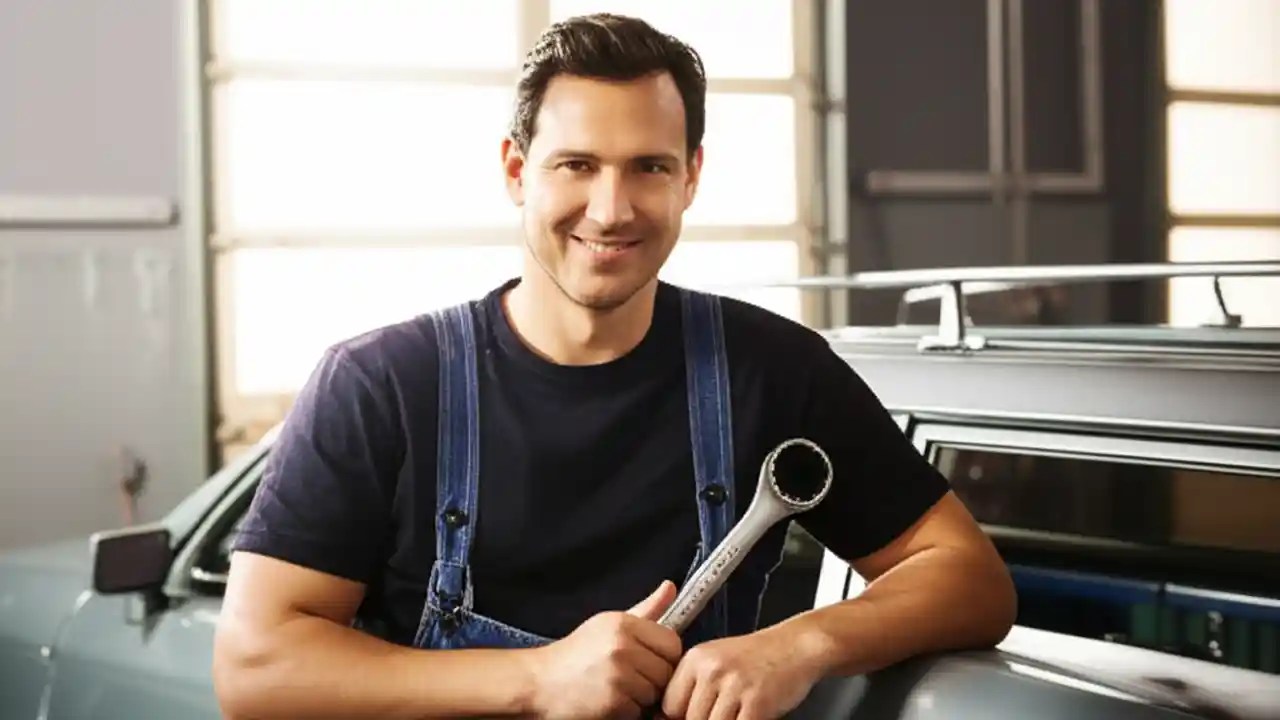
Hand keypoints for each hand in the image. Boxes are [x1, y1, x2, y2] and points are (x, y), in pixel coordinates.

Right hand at [526, 580, 683, 719]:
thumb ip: (646, 609)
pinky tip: (609, 701)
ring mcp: (618, 676)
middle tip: (630, 678)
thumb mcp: (608, 624)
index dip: (665, 656)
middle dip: (653, 679)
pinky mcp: (613, 703)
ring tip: (617, 689)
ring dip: (641, 697)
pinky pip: (639, 711)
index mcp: (624, 623)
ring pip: (655, 694)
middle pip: (667, 671)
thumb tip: (671, 586)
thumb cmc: (576, 654)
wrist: (538, 682)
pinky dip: (627, 711)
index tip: (649, 661)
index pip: (673, 643)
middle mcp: (622, 646)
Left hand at [659, 626, 826, 719]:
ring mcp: (735, 685)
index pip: (670, 705)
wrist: (797, 645)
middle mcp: (712, 670)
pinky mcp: (757, 701)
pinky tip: (751, 715)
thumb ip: (693, 686)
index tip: (696, 714)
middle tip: (726, 712)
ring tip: (738, 712)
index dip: (681, 717)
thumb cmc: (757, 658)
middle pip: (691, 719)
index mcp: (696, 659)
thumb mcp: (716, 661)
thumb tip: (667, 717)